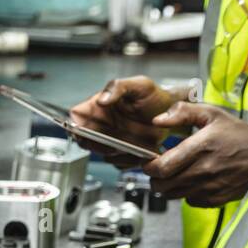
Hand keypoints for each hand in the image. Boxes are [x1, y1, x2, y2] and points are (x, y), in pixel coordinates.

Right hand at [70, 76, 187, 167]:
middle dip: (99, 144)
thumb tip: (102, 99)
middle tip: (115, 142)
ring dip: (116, 153)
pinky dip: (128, 160)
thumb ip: (118, 87)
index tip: (86, 131)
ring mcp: (111, 141)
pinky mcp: (122, 154)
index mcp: (98, 107)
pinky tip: (139, 151)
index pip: (75, 118)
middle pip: (85, 140)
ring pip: (102, 154)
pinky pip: (117, 163)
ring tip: (133, 144)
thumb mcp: (139, 85)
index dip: (77, 126)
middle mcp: (101, 125)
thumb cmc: (154, 96)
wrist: (171, 112)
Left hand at [142, 102, 247, 206]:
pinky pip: (189, 201)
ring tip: (176, 173)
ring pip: (172, 195)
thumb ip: (183, 112)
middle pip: (162, 185)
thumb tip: (158, 120)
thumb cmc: (241, 135)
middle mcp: (204, 170)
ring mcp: (209, 187)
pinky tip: (194, 181)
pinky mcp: (215, 199)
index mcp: (201, 147)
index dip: (149, 166)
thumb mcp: (213, 114)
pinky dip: (186, 193)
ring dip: (168, 186)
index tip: (149, 161)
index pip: (161, 167)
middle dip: (155, 178)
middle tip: (159, 169)